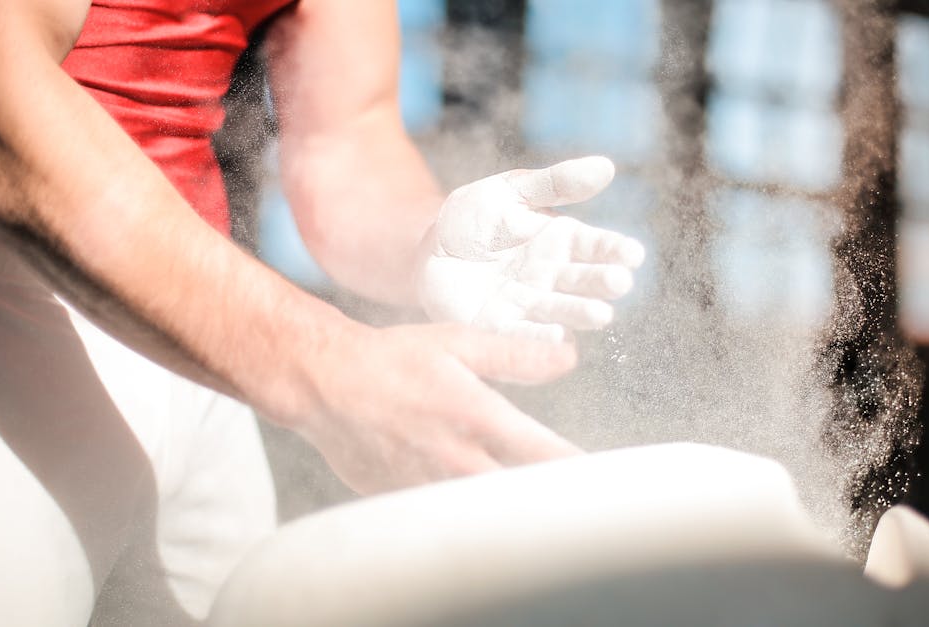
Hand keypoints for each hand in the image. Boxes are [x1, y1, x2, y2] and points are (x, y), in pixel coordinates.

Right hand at [298, 323, 582, 493]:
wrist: (323, 382)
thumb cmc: (392, 358)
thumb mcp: (458, 343)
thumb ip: (517, 355)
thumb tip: (567, 358)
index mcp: (478, 416)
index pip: (547, 456)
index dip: (582, 473)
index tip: (605, 481)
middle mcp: (456, 459)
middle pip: (522, 497)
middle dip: (550, 500)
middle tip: (576, 502)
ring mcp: (428, 487)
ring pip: (483, 514)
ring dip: (508, 509)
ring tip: (534, 509)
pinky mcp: (402, 501)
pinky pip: (444, 517)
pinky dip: (464, 513)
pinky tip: (474, 504)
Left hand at [416, 156, 645, 341]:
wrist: (428, 251)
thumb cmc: (476, 219)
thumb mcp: (512, 191)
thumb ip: (555, 183)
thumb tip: (606, 167)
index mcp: (563, 242)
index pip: (597, 246)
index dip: (616, 250)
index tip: (633, 254)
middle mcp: (553, 277)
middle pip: (584, 281)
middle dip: (603, 283)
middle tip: (620, 282)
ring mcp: (529, 305)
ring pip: (560, 310)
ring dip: (580, 313)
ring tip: (600, 315)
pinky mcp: (499, 327)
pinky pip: (521, 333)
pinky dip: (539, 337)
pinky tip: (557, 338)